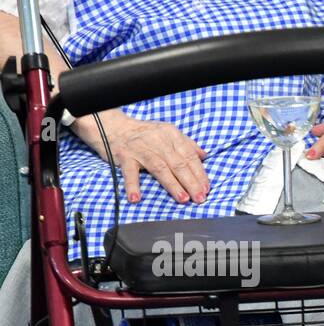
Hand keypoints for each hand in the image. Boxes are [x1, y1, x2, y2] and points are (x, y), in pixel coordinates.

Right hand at [73, 111, 208, 203]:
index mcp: (171, 135)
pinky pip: (129, 172)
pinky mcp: (124, 156)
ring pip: (160, 168)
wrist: (113, 126)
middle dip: (191, 182)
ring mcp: (140, 149)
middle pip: (178, 164)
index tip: (206, 188)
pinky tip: (136, 198)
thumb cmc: (145, 133)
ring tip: (183, 199)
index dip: (199, 173)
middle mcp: (157, 140)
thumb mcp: (168, 133)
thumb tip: (204, 156)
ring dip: (172, 185)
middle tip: (199, 198)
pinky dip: (132, 185)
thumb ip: (187, 144)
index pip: (189, 156)